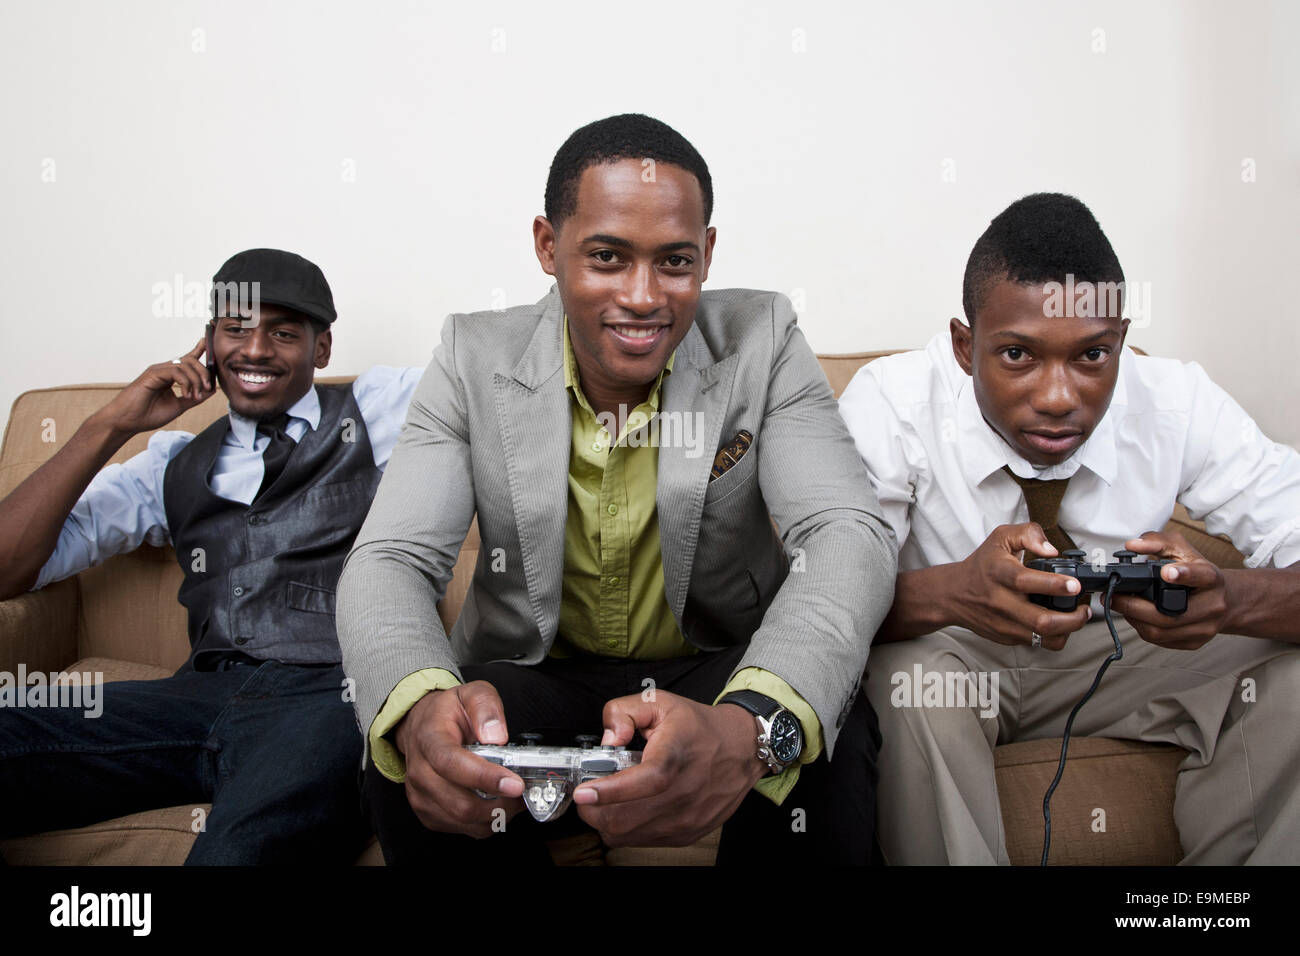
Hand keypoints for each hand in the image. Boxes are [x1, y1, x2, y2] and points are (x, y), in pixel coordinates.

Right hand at [91, 338, 215, 436]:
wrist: (127, 421)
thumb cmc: (148, 414)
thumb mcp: (178, 406)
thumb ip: (194, 397)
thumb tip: (211, 390)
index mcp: (170, 376)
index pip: (187, 359)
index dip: (199, 350)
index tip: (209, 343)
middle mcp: (165, 370)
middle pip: (191, 361)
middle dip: (204, 373)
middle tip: (207, 388)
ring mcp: (158, 370)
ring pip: (185, 365)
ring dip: (196, 380)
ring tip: (194, 396)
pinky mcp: (152, 374)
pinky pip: (175, 371)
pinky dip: (185, 383)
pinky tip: (185, 395)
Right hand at [392, 681, 524, 837]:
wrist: (421, 727)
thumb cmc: (448, 713)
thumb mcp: (470, 693)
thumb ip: (486, 707)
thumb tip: (496, 736)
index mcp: (429, 739)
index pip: (452, 764)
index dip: (485, 777)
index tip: (515, 784)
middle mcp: (420, 772)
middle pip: (460, 803)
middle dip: (499, 803)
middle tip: (523, 792)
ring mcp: (421, 796)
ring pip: (464, 821)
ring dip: (496, 815)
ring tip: (513, 798)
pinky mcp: (428, 813)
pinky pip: (462, 828)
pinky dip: (485, 822)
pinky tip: (496, 803)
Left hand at [572, 690, 764, 846]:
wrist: (741, 749)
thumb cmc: (699, 727)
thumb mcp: (658, 701)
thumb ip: (623, 712)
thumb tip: (609, 740)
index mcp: (676, 755)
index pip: (646, 780)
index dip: (611, 790)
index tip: (585, 790)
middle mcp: (684, 792)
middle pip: (627, 817)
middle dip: (596, 807)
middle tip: (591, 790)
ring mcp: (685, 818)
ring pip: (628, 834)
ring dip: (608, 819)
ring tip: (611, 798)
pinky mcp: (686, 833)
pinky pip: (642, 841)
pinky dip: (627, 828)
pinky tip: (632, 807)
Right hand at [950, 523, 1091, 649]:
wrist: (953, 594)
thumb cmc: (982, 565)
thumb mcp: (1001, 537)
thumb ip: (1028, 533)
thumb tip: (1051, 550)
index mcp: (999, 573)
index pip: (1026, 581)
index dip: (1054, 584)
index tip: (1075, 585)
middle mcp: (1000, 601)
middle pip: (1041, 621)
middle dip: (1072, 619)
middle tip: (1085, 609)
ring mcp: (1003, 623)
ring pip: (1043, 638)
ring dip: (1068, 630)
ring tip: (1077, 618)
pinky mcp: (1006, 637)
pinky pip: (1037, 643)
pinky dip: (1054, 635)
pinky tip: (1059, 622)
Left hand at [1110, 529, 1226, 649]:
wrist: (1224, 600)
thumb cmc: (1198, 572)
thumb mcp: (1181, 549)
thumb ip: (1156, 541)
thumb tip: (1133, 545)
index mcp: (1212, 578)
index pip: (1201, 576)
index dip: (1183, 574)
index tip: (1166, 572)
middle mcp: (1213, 605)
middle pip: (1169, 615)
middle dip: (1133, 606)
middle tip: (1112, 596)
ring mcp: (1205, 628)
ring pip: (1160, 632)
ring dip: (1133, 618)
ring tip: (1120, 604)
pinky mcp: (1194, 643)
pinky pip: (1160, 640)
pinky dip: (1141, 628)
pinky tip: (1135, 615)